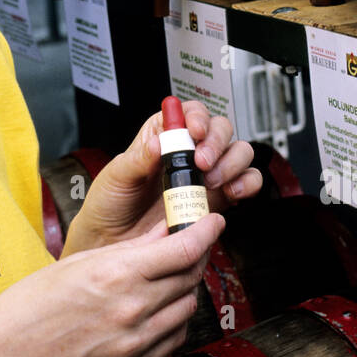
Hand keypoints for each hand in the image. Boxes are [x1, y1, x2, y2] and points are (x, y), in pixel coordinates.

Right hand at [0, 214, 224, 356]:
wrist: (7, 353)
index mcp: (117, 275)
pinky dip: (174, 320)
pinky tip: (160, 308)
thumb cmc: (28, 309)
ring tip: (172, 275)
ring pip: (186, 307)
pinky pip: (173, 338)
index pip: (183, 249)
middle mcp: (133, 309)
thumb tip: (160, 235)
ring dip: (186, 287)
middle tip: (194, 242)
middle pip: (191, 276)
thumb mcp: (78, 263)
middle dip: (198, 255)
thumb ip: (126, 251)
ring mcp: (136, 341)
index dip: (206, 231)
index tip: (212, 221)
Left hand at [62, 100, 262, 255]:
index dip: (198, 116)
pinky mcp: (218, 200)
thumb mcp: (116, 177)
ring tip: (211, 181)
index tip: (195, 131)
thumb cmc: (110, 206)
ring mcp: (206, 176)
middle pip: (220, 128)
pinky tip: (230, 192)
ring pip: (239, 152)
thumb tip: (159, 141)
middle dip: (216, 142)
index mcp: (162, 137)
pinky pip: (246, 183)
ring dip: (232, 162)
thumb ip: (138, 159)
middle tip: (202, 162)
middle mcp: (188, 153)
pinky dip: (246, 183)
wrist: (114, 244)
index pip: (190, 112)